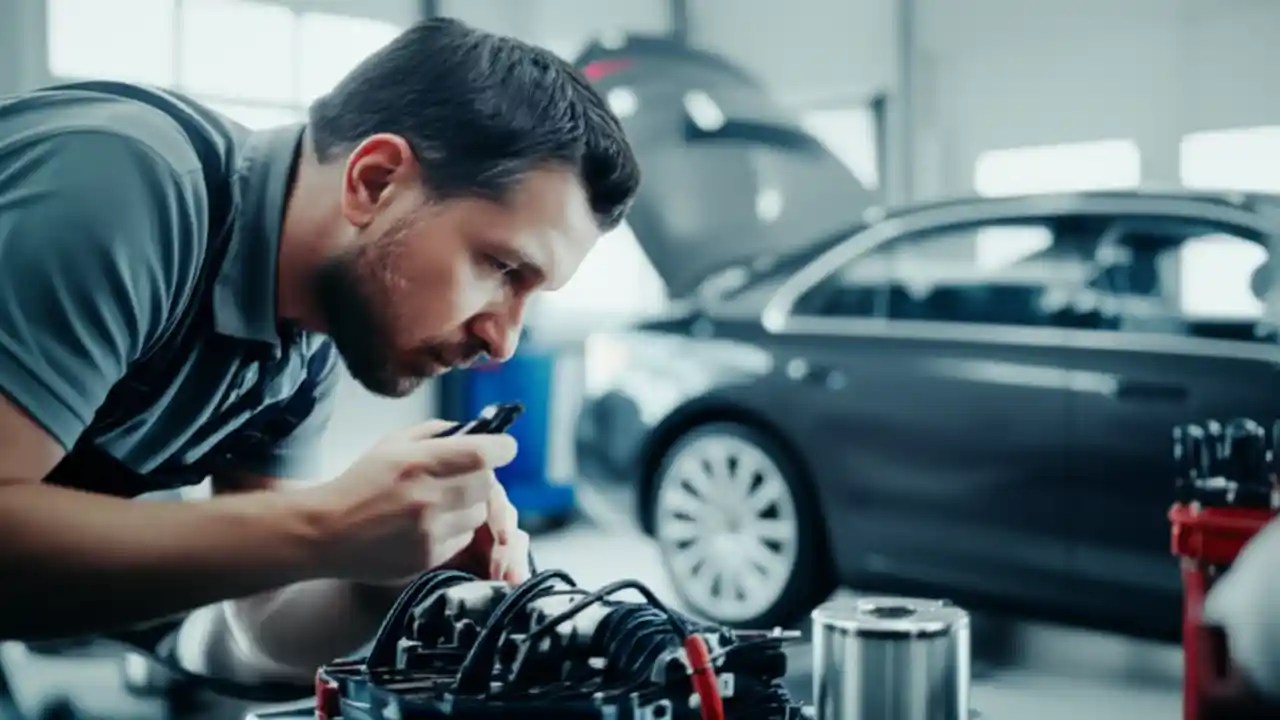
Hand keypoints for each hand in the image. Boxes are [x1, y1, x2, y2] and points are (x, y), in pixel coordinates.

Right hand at [301, 420, 517, 583]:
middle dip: (481, 476)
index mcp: (420, 462)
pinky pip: (464, 538)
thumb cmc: (361, 483)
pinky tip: (431, 524)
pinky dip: (456, 529)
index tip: (502, 447)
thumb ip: (436, 432)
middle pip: (488, 483)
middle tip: (464, 475)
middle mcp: (429, 497)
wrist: (326, 532)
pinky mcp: (429, 557)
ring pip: (479, 513)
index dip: (502, 447)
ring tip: (443, 502)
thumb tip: (477, 429)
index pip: (485, 454)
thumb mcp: (393, 443)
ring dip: (470, 504)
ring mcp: (431, 531)